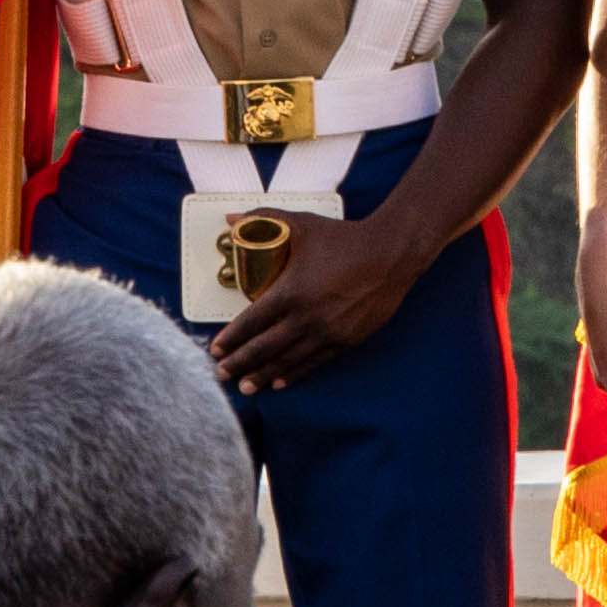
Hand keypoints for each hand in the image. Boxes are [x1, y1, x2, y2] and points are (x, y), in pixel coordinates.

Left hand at [216, 206, 426, 392]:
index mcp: (291, 292)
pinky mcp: (346, 341)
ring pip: (287, 361)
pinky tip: (279, 383)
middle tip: (221, 374)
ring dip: (263, 375)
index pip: (252, 322)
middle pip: (264, 347)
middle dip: (240, 363)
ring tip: (245, 388)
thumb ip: (262, 220)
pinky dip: (294, 373)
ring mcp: (327, 333)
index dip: (231, 338)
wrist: (390, 254)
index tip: (215, 349)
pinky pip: (313, 362)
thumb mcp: (301, 224)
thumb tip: (229, 217)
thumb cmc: (343, 238)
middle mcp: (306, 317)